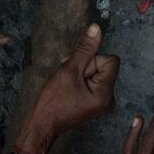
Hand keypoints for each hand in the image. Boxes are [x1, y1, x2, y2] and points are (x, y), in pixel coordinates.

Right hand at [13, 23, 119, 153]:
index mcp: (106, 93)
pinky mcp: (95, 103)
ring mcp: (103, 103)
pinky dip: (81, 81)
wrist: (42, 125)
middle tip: (69, 77)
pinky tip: (69, 88)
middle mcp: (110, 99)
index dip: (93, 60)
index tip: (78, 71)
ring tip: (67, 83)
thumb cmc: (53, 101)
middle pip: (105, 67)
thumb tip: (97, 28)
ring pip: (97, 74)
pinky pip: (93, 83)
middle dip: (86, 66)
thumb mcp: (68, 70)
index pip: (111, 61)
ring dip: (81, 73)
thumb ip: (85, 49)